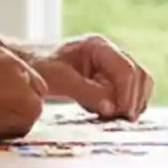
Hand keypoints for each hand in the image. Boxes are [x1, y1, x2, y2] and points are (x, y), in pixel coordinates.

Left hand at [34, 34, 152, 120]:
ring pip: (139, 84)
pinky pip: (129, 92)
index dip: (128, 95)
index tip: (123, 116)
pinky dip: (125, 105)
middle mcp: (111, 52)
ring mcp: (112, 65)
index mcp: (99, 46)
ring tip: (114, 119)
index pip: (126, 70)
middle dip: (133, 100)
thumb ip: (87, 92)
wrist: (28, 64)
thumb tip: (112, 108)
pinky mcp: (111, 78)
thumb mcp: (58, 79)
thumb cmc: (39, 67)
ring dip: (132, 103)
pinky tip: (109, 115)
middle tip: (121, 121)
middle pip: (139, 76)